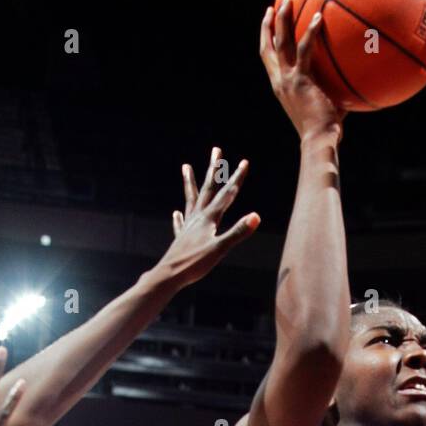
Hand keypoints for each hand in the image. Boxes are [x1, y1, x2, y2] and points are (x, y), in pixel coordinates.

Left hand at [157, 149, 258, 289]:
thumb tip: (256, 216)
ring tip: (186, 167)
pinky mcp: (181, 237)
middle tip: (216, 150)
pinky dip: (180, 216)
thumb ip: (237, 232)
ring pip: (191, 198)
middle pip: (207, 188)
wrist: (169, 275)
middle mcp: (198, 217)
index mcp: (209, 218)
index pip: (227, 194)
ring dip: (190, 182)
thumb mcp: (220, 249)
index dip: (237, 178)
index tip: (244, 162)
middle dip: (214, 169)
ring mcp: (188, 226)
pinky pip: (181, 222)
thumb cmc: (194, 264)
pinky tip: (176, 213)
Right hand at [260, 0, 345, 140]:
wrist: (318, 140)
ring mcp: (288, 80)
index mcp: (280, 87)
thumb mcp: (325, 105)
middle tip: (274, 5)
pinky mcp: (300, 80)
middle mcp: (279, 81)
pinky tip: (318, 18)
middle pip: (268, 47)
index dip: (266, 40)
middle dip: (269, 25)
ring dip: (282, 20)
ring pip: (280, 43)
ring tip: (289, 0)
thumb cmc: (325, 129)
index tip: (269, 24)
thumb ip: (333, 89)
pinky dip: (310, 32)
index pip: (268, 59)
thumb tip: (353, 80)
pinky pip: (304, 50)